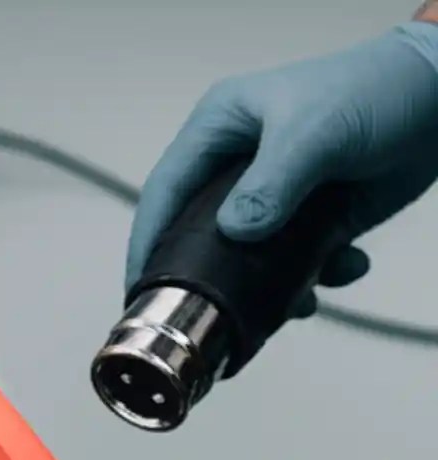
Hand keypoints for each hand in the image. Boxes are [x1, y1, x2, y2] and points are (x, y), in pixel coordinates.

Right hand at [125, 22, 437, 315]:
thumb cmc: (375, 90)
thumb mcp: (315, 133)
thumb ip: (271, 184)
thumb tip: (233, 232)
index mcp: (220, 130)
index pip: (166, 189)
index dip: (147, 239)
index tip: (138, 288)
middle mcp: (239, 165)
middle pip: (201, 231)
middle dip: (209, 275)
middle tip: (201, 317)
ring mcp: (276, 195)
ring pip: (249, 257)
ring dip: (270, 286)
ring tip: (296, 301)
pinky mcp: (313, 218)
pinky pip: (297, 263)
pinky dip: (317, 277)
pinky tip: (346, 265)